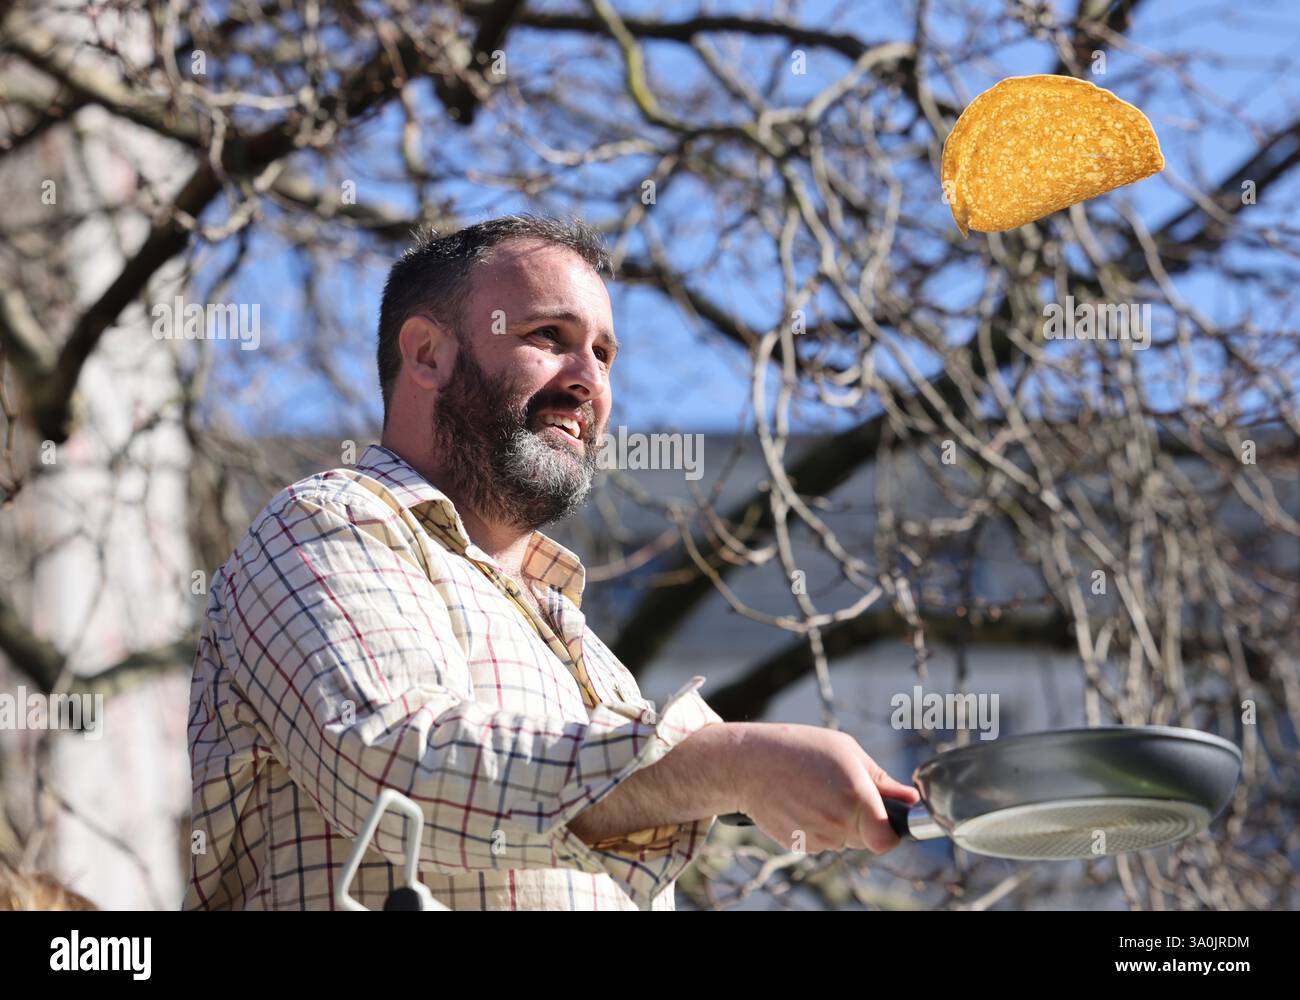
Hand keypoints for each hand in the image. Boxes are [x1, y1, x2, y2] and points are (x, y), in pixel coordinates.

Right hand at [732, 722, 919, 853]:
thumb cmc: (801, 749)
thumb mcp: (847, 751)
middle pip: (866, 839)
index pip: (887, 839)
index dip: (890, 832)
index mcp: (856, 796)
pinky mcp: (799, 845)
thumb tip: (910, 799)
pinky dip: (817, 827)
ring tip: (817, 791)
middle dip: (862, 820)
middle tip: (841, 790)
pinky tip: (802, 802)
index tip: (886, 819)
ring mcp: (816, 837)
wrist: (750, 763)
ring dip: (838, 823)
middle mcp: (837, 822)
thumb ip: (882, 780)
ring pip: (842, 840)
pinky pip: (821, 842)